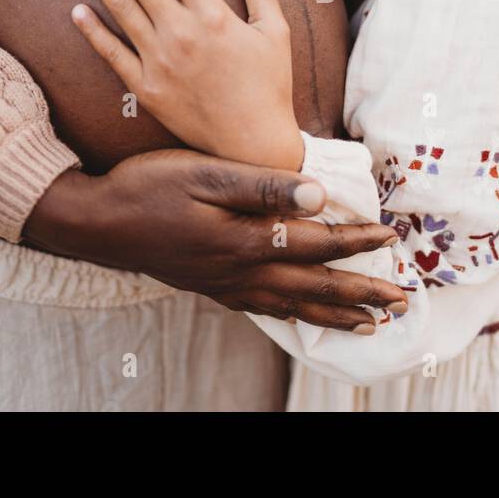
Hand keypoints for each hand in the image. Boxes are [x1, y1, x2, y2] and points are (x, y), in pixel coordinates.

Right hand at [21, 148, 408, 330]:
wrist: (96, 221)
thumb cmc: (149, 186)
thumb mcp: (205, 173)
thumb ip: (263, 186)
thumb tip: (320, 197)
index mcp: (247, 241)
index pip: (317, 244)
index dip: (357, 242)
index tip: (391, 240)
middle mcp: (241, 272)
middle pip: (315, 287)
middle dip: (362, 295)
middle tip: (402, 305)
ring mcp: (225, 284)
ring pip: (293, 306)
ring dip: (335, 315)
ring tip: (370, 324)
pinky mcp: (209, 286)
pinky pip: (263, 309)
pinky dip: (293, 316)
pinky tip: (301, 316)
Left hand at [70, 0, 304, 171]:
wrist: (253, 144)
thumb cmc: (270, 87)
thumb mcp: (275, 34)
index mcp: (212, 15)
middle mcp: (180, 33)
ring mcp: (158, 61)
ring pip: (120, 8)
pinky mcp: (145, 88)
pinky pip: (111, 54)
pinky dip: (93, 31)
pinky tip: (77, 10)